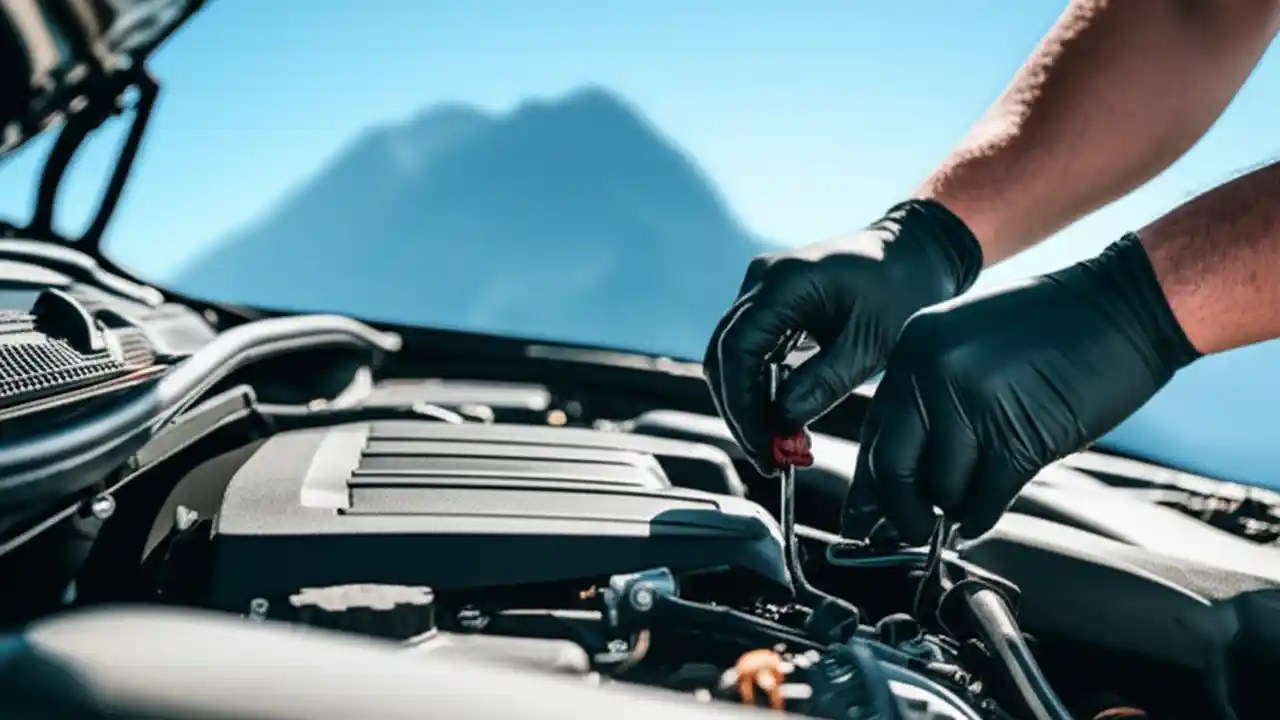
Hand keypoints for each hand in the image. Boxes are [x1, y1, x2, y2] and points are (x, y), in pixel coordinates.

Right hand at [704, 199, 981, 475]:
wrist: (918, 249)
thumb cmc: (904, 288)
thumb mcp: (871, 344)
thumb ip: (822, 384)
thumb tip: (781, 424)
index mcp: (784, 283)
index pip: (737, 351)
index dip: (742, 406)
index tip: (763, 446)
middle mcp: (761, 280)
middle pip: (724, 356)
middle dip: (740, 412)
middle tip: (767, 457)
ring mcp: (762, 289)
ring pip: (731, 356)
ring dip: (748, 402)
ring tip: (776, 445)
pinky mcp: (772, 302)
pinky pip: (750, 349)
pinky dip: (760, 386)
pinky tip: (781, 415)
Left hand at [847, 234, 1199, 543]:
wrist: (1123, 305)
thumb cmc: (1053, 326)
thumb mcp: (966, 340)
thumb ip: (930, 394)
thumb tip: (903, 469)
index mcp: (914, 351)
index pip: (875, 432)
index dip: (869, 483)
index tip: (864, 517)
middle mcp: (932, 376)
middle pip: (892, 469)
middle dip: (899, 512)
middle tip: (910, 531)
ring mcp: (973, 406)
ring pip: (942, 490)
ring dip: (953, 508)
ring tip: (968, 503)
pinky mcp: (1018, 438)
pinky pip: (984, 499)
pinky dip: (981, 518)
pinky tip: (984, 516)